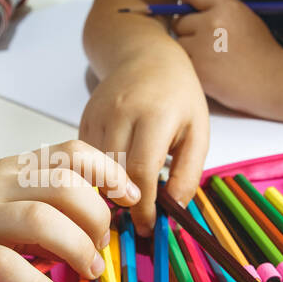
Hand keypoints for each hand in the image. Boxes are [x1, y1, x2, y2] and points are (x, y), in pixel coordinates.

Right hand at [0, 139, 140, 281]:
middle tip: (101, 250)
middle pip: (66, 185)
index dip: (108, 172)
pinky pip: (5, 265)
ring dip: (77, 248)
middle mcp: (0, 185)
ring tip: (88, 274)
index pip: (72, 152)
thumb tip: (91, 230)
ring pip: (41, 219)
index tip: (127, 198)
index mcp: (14, 169)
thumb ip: (41, 204)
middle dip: (97, 218)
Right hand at [79, 44, 208, 234]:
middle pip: (113, 174)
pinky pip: (85, 159)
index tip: (148, 225)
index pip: (140, 172)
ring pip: (95, 169)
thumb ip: (188, 173)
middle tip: (137, 220)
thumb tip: (173, 211)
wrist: (144, 56)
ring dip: (109, 191)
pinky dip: (97, 174)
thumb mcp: (198, 132)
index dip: (142, 206)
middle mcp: (121, 113)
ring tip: (127, 200)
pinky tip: (114, 176)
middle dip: (125, 204)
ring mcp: (98, 115)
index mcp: (155, 115)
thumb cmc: (177, 95)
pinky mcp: (84, 119)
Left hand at [172, 0, 282, 113]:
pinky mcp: (199, 71)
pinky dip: (194, 68)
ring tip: (215, 60)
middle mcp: (213, 23)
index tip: (194, 13)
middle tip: (212, 45)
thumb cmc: (260, 50)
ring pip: (179, 44)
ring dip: (190, 51)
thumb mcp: (245, 18)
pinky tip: (214, 73)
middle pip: (180, 21)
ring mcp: (204, 48)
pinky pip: (184, 64)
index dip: (188, 2)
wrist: (275, 82)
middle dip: (190, 32)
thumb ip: (216, 5)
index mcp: (227, 6)